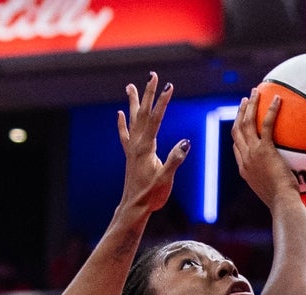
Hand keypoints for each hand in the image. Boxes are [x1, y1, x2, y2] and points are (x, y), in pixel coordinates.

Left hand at [118, 72, 187, 212]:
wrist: (133, 208)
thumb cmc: (151, 195)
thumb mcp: (166, 179)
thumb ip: (174, 160)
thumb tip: (185, 143)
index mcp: (146, 147)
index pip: (156, 119)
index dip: (163, 101)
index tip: (169, 85)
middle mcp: (137, 145)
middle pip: (143, 113)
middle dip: (149, 94)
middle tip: (152, 75)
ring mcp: (132, 149)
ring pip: (133, 120)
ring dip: (133, 102)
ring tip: (130, 86)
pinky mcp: (130, 156)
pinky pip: (125, 134)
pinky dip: (123, 123)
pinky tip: (120, 114)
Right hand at [231, 88, 298, 208]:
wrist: (282, 203)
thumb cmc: (284, 202)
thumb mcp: (277, 192)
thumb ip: (278, 181)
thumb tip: (293, 180)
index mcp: (245, 170)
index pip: (237, 147)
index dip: (238, 133)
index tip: (242, 122)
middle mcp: (245, 159)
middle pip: (237, 130)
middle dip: (241, 113)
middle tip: (245, 100)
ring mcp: (253, 154)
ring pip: (246, 124)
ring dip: (250, 105)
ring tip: (256, 91)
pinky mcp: (265, 150)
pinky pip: (266, 125)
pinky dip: (271, 110)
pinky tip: (278, 99)